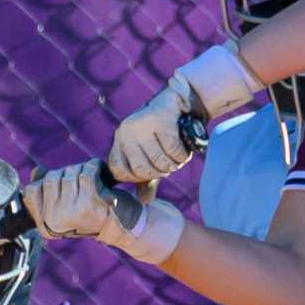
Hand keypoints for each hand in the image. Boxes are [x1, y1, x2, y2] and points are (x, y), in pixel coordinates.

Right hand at [24, 160, 121, 239]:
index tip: (65, 186)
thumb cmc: (96, 214)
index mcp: (45, 226)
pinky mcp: (89, 203)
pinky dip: (94, 167)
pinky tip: (100, 172)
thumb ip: (49, 189)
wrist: (128, 227)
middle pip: (50, 179)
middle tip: (82, 180)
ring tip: (92, 178)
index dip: (47, 181)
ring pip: (68, 173)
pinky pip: (85, 173)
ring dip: (82, 169)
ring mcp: (71, 212)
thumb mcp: (68, 205)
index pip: (31, 190)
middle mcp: (54, 222)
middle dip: (67, 173)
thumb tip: (37, 171)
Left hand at [107, 43, 263, 182]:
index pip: (120, 171)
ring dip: (175, 163)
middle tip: (171, 162)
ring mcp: (141, 124)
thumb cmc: (165, 133)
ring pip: (160, 161)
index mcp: (120, 140)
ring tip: (178, 154)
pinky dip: (183, 154)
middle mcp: (125, 131)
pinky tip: (184, 147)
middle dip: (162, 171)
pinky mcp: (159, 119)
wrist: (183, 102)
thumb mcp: (152, 156)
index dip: (138, 177)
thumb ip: (147, 178)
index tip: (153, 170)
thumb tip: (144, 202)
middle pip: (143, 170)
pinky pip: (173, 150)